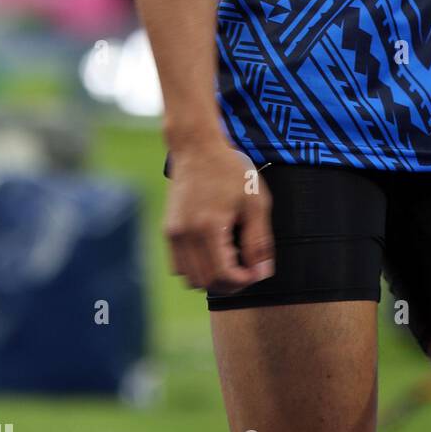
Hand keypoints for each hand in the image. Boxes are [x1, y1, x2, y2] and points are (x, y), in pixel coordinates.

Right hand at [164, 140, 274, 293]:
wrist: (197, 147)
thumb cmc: (230, 171)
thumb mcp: (254, 202)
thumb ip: (259, 240)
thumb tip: (262, 272)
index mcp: (208, 227)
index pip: (223, 275)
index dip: (243, 281)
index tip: (256, 271)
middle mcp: (185, 235)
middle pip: (205, 282)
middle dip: (230, 284)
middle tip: (247, 269)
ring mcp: (173, 233)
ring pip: (189, 278)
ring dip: (211, 278)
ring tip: (231, 260)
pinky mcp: (168, 230)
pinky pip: (179, 265)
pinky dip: (196, 268)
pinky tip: (214, 252)